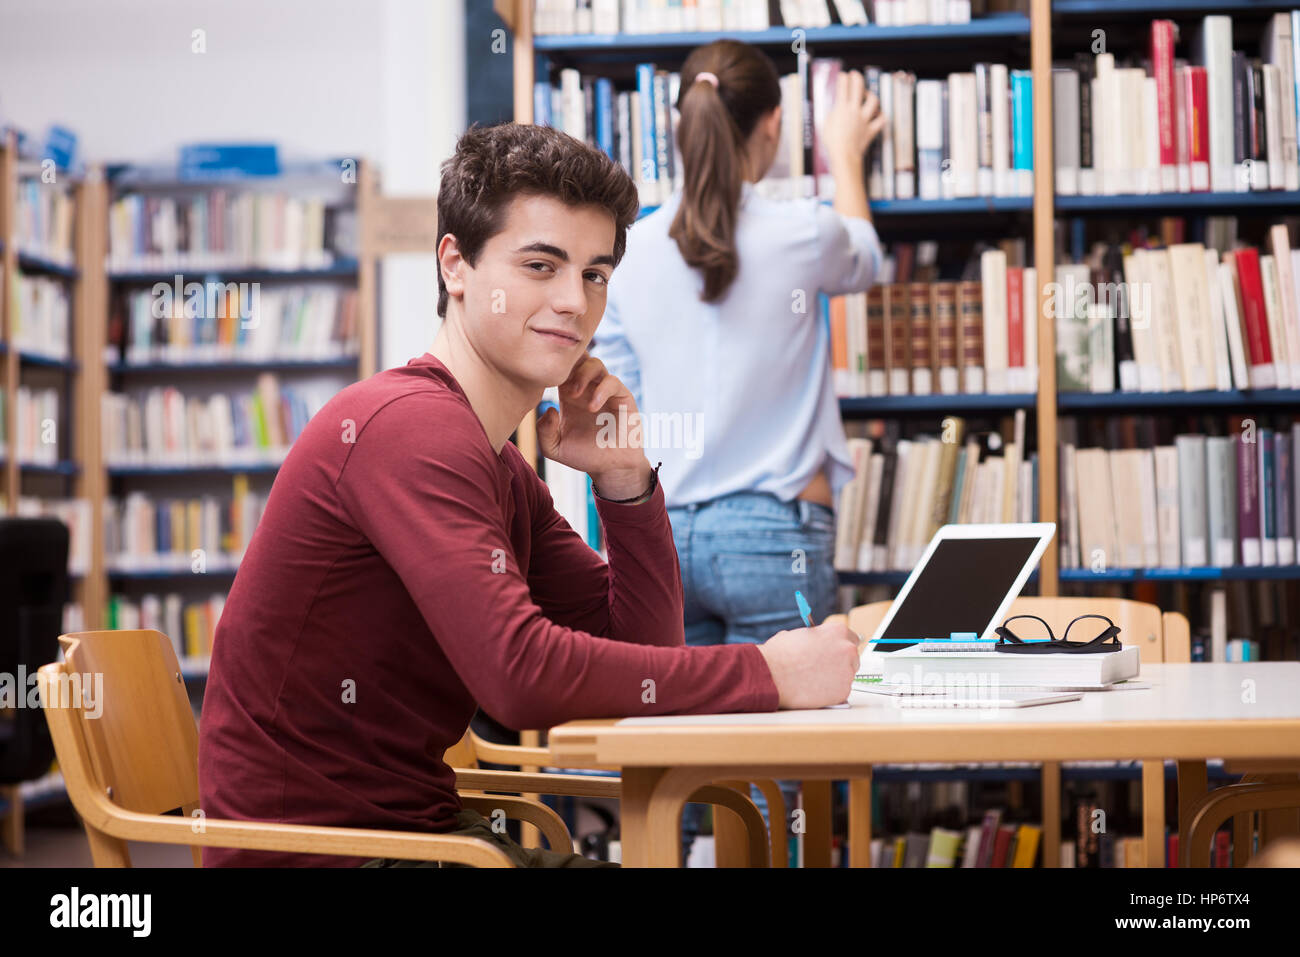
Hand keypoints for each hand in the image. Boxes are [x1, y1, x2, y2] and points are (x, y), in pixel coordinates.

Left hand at [537, 354, 650, 497]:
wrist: (610, 468)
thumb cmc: (584, 456)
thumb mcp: (554, 448)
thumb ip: (544, 431)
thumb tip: (549, 408)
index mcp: (569, 395)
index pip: (560, 369)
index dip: (551, 369)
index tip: (542, 381)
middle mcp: (587, 388)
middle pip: (576, 358)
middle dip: (566, 363)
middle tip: (557, 380)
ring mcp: (605, 391)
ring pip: (594, 363)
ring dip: (582, 374)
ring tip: (574, 395)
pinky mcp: (622, 397)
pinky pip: (612, 382)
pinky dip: (601, 390)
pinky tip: (592, 407)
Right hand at [755, 621, 861, 709]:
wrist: (772, 675)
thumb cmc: (780, 655)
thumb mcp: (798, 634)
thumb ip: (814, 638)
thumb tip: (814, 643)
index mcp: (837, 632)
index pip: (851, 637)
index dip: (839, 646)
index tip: (834, 652)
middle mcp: (847, 650)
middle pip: (852, 657)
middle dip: (840, 662)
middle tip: (822, 668)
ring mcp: (847, 672)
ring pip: (846, 676)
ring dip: (835, 678)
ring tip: (814, 680)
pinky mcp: (843, 692)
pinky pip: (840, 692)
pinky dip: (830, 692)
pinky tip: (814, 690)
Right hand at [823, 69, 886, 166]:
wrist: (844, 156)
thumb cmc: (832, 143)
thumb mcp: (827, 124)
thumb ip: (834, 113)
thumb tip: (838, 108)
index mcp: (841, 108)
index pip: (843, 86)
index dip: (843, 78)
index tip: (843, 76)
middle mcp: (855, 110)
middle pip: (859, 87)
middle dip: (857, 77)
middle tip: (855, 75)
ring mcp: (865, 119)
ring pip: (873, 100)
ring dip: (871, 96)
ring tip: (867, 96)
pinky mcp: (871, 129)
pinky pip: (882, 119)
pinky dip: (881, 115)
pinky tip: (877, 114)